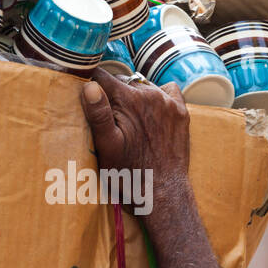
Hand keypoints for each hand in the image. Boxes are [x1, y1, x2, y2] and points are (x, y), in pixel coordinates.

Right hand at [80, 67, 189, 204]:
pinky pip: (168, 91)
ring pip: (143, 87)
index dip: (91, 83)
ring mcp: (169, 103)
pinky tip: (151, 114)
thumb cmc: (129, 173)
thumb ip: (98, 114)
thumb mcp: (106, 147)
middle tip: (110, 119)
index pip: (102, 76)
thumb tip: (89, 85)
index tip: (86, 94)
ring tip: (130, 122)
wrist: (163, 192)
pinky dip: (158, 96)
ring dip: (134, 97)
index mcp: (129, 100)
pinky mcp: (181, 112)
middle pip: (123, 82)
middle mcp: (151, 95)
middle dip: (113, 94)